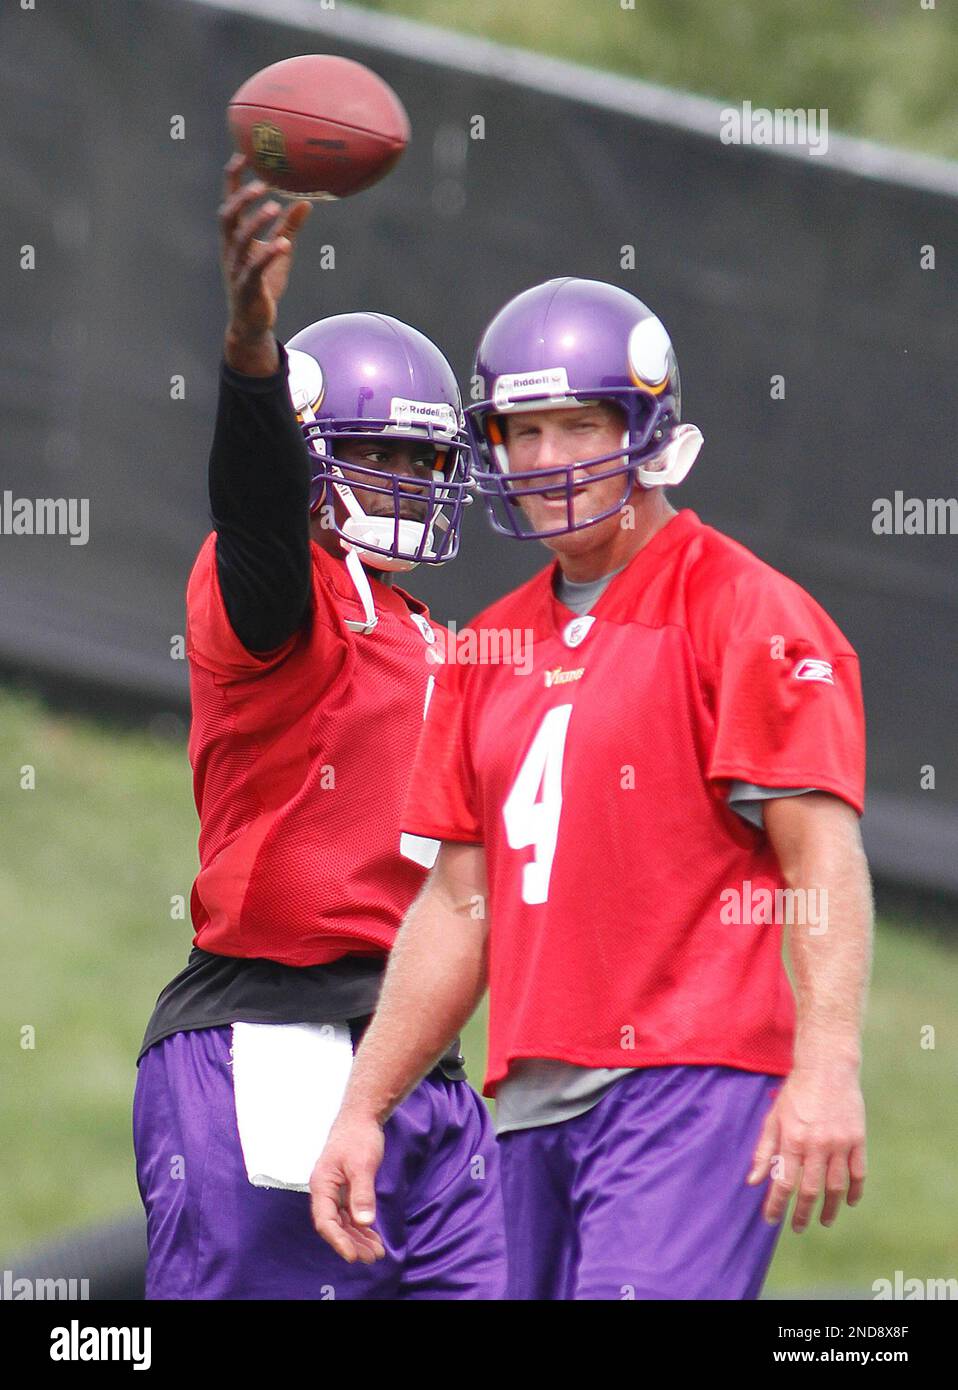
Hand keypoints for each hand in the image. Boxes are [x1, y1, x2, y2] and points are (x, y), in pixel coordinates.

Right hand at [218, 153, 311, 370]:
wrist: (252, 324)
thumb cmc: (263, 285)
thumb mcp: (279, 251)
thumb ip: (289, 227)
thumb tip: (307, 201)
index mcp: (234, 237)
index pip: (229, 201)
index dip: (233, 179)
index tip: (244, 153)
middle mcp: (230, 249)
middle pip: (228, 216)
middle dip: (242, 196)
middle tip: (263, 182)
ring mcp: (236, 269)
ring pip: (239, 239)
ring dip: (256, 221)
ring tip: (275, 207)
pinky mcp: (246, 288)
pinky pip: (255, 268)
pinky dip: (269, 254)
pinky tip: (284, 244)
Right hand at [309, 1110, 387, 1263]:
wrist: (361, 1116)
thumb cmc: (358, 1136)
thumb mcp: (362, 1165)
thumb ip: (362, 1194)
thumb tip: (363, 1222)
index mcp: (322, 1185)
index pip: (326, 1221)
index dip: (339, 1240)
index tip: (353, 1255)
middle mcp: (325, 1190)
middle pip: (335, 1225)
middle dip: (352, 1243)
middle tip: (372, 1257)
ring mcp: (334, 1190)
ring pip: (343, 1222)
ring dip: (358, 1238)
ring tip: (376, 1252)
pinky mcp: (345, 1188)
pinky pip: (350, 1213)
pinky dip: (361, 1226)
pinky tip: (373, 1236)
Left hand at [747, 1063, 865, 1231]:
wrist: (827, 1067)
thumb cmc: (796, 1093)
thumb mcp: (774, 1117)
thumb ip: (764, 1150)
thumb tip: (752, 1181)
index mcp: (793, 1139)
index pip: (783, 1182)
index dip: (776, 1205)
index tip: (771, 1220)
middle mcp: (817, 1144)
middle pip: (811, 1190)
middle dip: (802, 1213)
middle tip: (797, 1227)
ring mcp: (840, 1143)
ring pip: (836, 1187)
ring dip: (829, 1208)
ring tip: (823, 1220)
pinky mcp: (858, 1139)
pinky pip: (859, 1173)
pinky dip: (854, 1191)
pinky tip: (848, 1202)